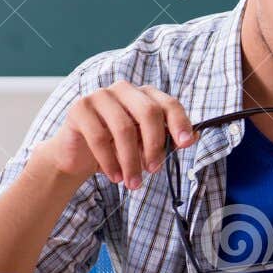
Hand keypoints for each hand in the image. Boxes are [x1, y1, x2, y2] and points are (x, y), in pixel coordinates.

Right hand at [34, 82, 193, 190]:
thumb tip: (194, 137)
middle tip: (154, 170)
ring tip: (133, 183)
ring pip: (123, 128)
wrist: (78, 156)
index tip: (186, 144)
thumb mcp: (145, 146)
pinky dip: (109, 161)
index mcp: (144, 95)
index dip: (179, 122)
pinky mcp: (79, 108)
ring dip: (131, 161)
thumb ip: (168, 140)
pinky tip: (115, 177)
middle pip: (148, 112)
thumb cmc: (116, 149)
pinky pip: (98, 136)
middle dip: (154, 144)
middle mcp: (123, 89)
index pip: (168, 103)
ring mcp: (100, 95)